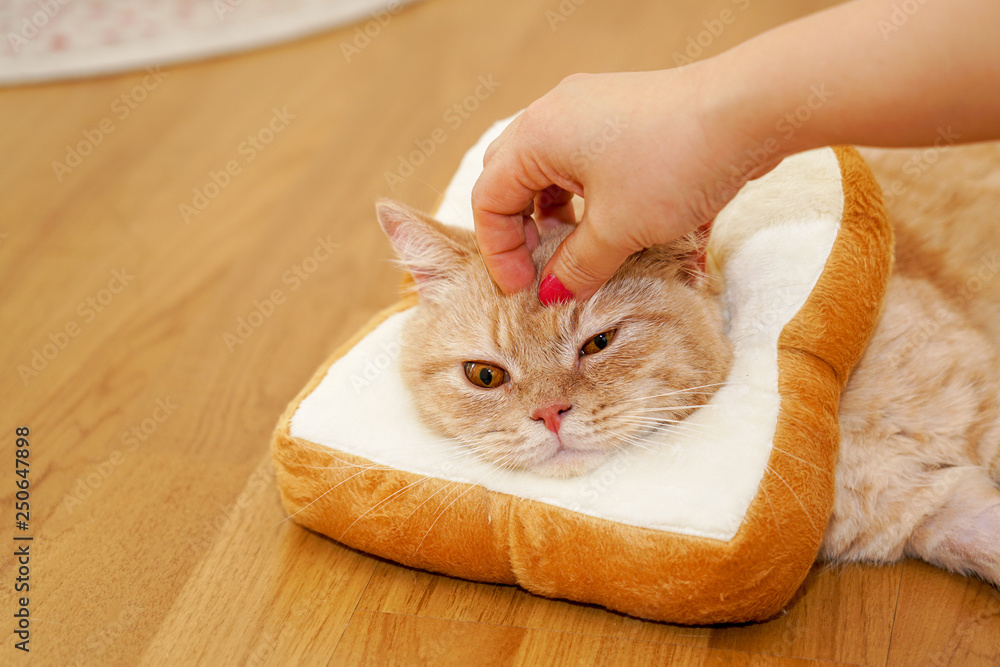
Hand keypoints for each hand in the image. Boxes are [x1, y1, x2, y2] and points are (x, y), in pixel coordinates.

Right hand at [472, 66, 774, 301]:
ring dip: (554, 216)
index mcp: (536, 136)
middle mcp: (555, 114)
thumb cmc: (674, 164)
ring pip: (550, 170)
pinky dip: (585, 197)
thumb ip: (577, 267)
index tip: (521, 289)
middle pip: (511, 178)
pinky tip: (612, 228)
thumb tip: (553, 294)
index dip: (499, 251)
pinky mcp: (624, 115)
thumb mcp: (618, 230)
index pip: (488, 197)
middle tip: (540, 268)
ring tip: (577, 254)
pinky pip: (585, 160)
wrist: (748, 113)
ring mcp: (591, 109)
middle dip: (520, 229)